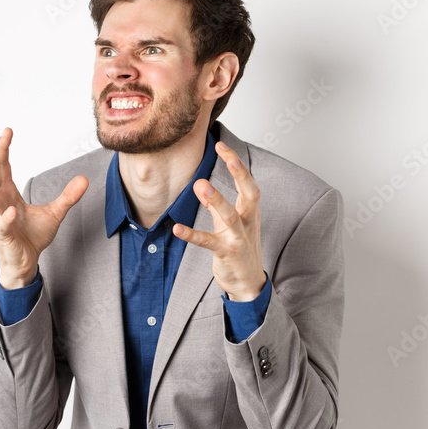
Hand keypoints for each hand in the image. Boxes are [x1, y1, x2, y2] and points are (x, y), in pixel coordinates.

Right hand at [0, 127, 87, 288]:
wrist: (27, 261)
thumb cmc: (32, 236)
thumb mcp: (55, 213)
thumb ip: (68, 196)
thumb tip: (84, 179)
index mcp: (7, 193)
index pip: (1, 166)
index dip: (2, 148)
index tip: (7, 130)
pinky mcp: (2, 236)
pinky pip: (0, 225)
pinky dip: (6, 218)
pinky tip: (13, 211)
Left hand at [172, 141, 265, 300]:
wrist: (248, 283)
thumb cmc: (240, 249)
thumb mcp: (230, 223)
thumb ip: (215, 205)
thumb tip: (200, 185)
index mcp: (250, 211)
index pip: (248, 183)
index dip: (236, 164)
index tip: (222, 145)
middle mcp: (248, 222)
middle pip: (250, 193)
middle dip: (240, 173)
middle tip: (225, 153)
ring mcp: (238, 238)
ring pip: (230, 216)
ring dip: (216, 200)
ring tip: (200, 184)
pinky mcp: (226, 253)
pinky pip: (208, 242)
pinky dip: (192, 235)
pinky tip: (177, 228)